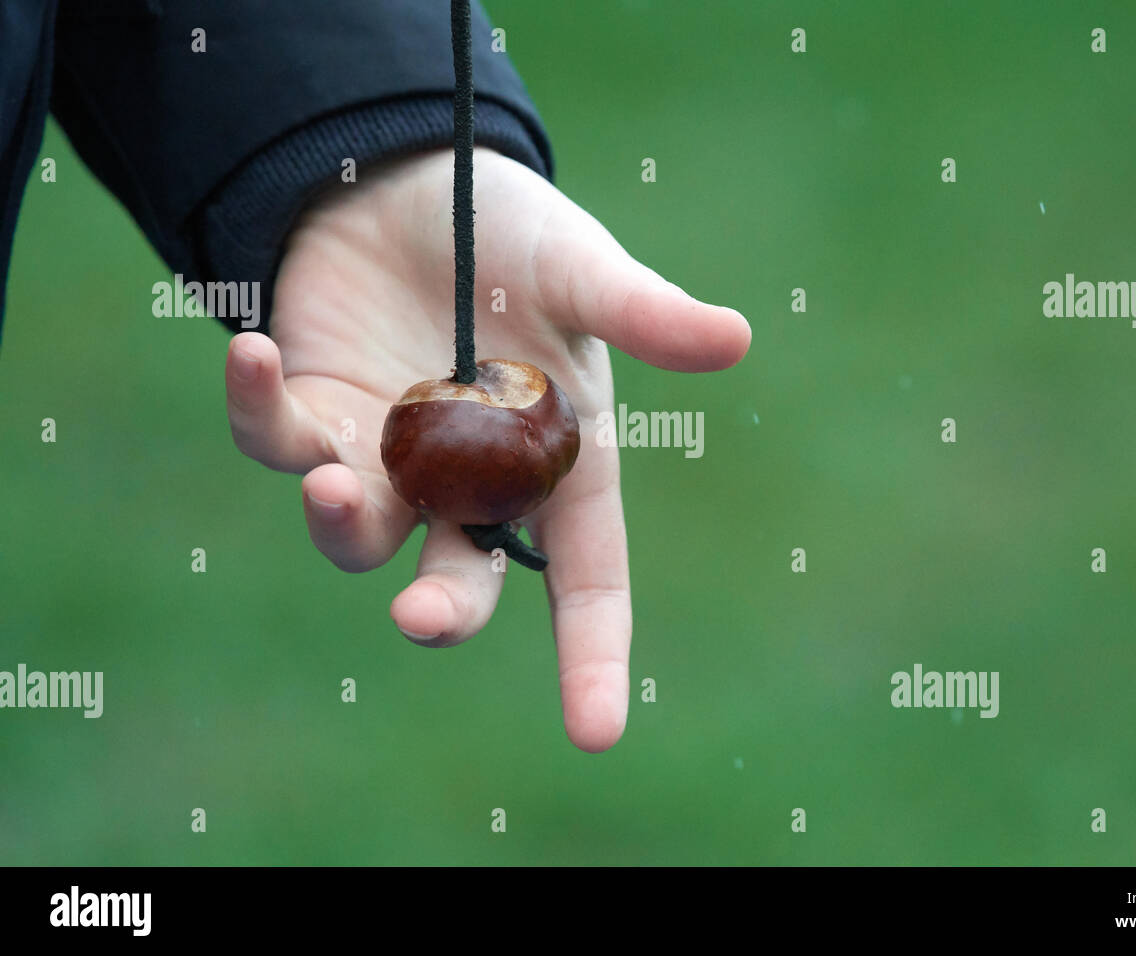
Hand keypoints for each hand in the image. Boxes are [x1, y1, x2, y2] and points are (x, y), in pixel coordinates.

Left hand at [222, 147, 750, 750]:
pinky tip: (252, 351)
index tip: (597, 732)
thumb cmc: (511, 230)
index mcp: (555, 461)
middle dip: (440, 611)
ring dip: (341, 522)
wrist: (405, 177)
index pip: (587, 579)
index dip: (592, 657)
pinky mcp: (313, 412)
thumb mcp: (581, 270)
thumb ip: (644, 315)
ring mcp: (389, 456)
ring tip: (331, 483)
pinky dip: (256, 409)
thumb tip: (737, 338)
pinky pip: (276, 440)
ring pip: (358, 533)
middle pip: (458, 580)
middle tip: (422, 617)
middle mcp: (473, 478)